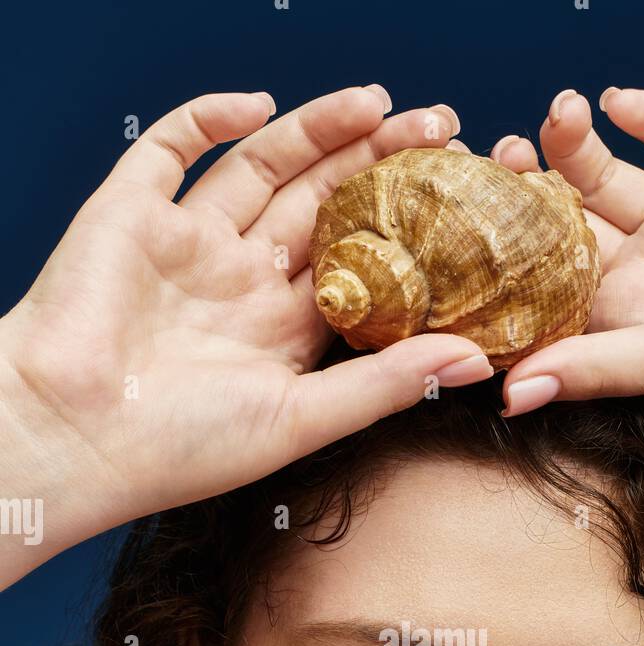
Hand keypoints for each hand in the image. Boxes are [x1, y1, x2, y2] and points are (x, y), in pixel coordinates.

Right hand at [0, 87, 490, 580]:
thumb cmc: (181, 448)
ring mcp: (189, 242)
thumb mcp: (300, 419)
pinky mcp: (133, 211)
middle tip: (441, 132)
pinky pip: (171, 146)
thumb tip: (476, 362)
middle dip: (380, 165)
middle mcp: (241, 280)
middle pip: (322, 204)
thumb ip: (385, 385)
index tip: (464, 200)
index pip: (358, 264)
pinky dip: (211, 116)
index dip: (409, 231)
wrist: (71, 437)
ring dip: (320, 131)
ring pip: (264, 166)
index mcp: (282, 331)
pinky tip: (262, 103)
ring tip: (381, 105)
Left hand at [491, 88, 643, 423]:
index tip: (446, 234)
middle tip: (482, 164)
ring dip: (574, 149)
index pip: (545, 289)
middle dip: (522, 197)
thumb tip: (507, 396)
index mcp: (630, 318)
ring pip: (612, 177)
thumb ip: (597, 366)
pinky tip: (612, 102)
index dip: (498, 265)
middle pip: (567, 226)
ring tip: (548, 121)